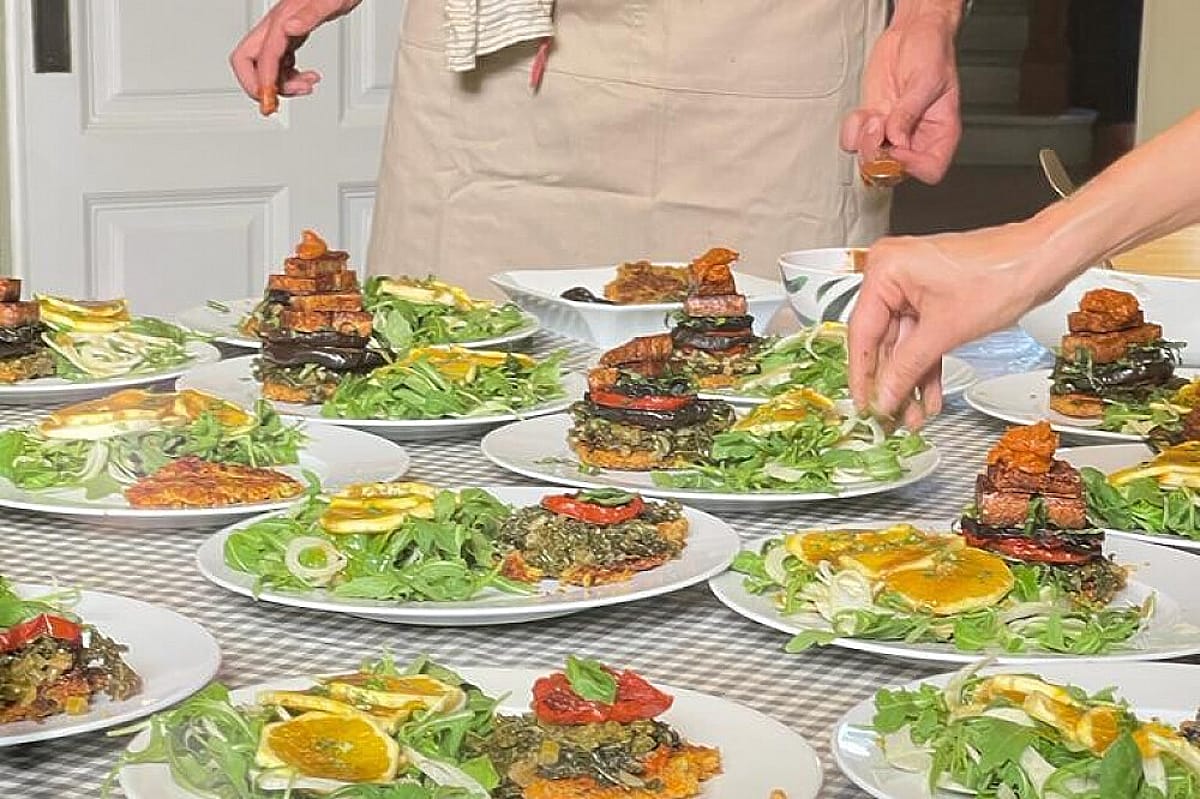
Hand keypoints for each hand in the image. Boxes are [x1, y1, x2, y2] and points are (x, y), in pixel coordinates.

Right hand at [230, 0, 361, 113]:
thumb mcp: (328, 2)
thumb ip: (309, 15)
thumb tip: (290, 28)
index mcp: (280, 21)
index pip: (262, 57)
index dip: (263, 82)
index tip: (269, 101)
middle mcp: (276, 28)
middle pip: (247, 62)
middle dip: (258, 86)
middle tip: (275, 104)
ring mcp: (282, 34)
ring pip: (266, 67)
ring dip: (282, 85)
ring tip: (307, 86)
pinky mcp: (290, 38)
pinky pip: (281, 64)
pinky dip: (291, 78)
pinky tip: (308, 77)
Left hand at [841, 4, 961, 183]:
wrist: (912, 33)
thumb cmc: (932, 52)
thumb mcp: (926, 80)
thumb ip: (909, 112)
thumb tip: (896, 139)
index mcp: (940, 133)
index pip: (930, 169)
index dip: (911, 166)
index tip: (898, 146)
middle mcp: (915, 137)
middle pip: (896, 170)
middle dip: (881, 154)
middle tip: (879, 128)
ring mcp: (892, 132)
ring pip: (870, 158)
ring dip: (864, 141)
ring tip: (873, 117)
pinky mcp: (873, 122)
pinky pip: (854, 142)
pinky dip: (851, 131)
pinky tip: (861, 114)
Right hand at [848, 223, 1053, 426]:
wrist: (1043, 259)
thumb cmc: (1002, 272)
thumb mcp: (945, 331)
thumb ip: (906, 368)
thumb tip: (884, 395)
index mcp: (886, 270)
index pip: (862, 333)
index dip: (863, 375)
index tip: (863, 404)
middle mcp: (894, 274)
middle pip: (883, 341)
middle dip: (891, 382)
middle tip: (888, 414)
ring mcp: (914, 286)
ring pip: (904, 344)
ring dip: (910, 380)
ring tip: (911, 412)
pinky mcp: (934, 297)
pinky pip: (922, 337)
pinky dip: (926, 365)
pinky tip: (928, 394)